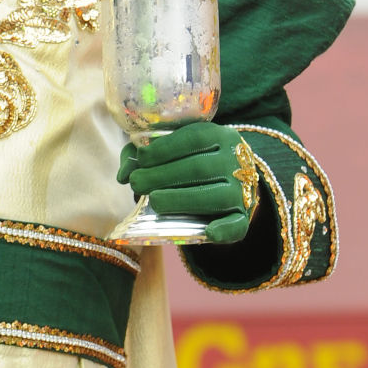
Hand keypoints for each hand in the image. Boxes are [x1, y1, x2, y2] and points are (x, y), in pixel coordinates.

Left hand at [118, 121, 256, 245]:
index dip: (164, 149)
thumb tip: (122, 173)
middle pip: (199, 168)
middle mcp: (236, 160)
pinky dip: (224, 230)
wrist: (237, 182)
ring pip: (216, 196)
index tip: (141, 159)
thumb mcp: (179, 149)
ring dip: (182, 199)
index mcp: (221, 135)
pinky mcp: (244, 217)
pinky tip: (208, 232)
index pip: (192, 138)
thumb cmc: (196, 161)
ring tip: (154, 201)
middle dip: (163, 176)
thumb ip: (147, 155)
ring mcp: (243, 190)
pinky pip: (238, 225)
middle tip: (136, 183)